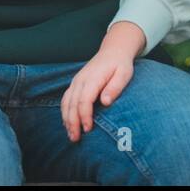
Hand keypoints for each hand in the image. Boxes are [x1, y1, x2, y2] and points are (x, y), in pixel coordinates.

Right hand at [59, 22, 144, 140]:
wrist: (113, 51)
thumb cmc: (120, 64)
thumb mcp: (124, 74)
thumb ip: (114, 87)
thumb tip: (105, 102)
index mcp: (93, 78)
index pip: (84, 100)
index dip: (84, 116)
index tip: (88, 129)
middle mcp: (81, 79)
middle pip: (72, 104)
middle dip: (72, 122)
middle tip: (75, 139)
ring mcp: (76, 81)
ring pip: (66, 102)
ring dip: (66, 120)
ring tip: (71, 135)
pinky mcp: (75, 84)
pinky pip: (66, 99)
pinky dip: (65, 112)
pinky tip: (68, 124)